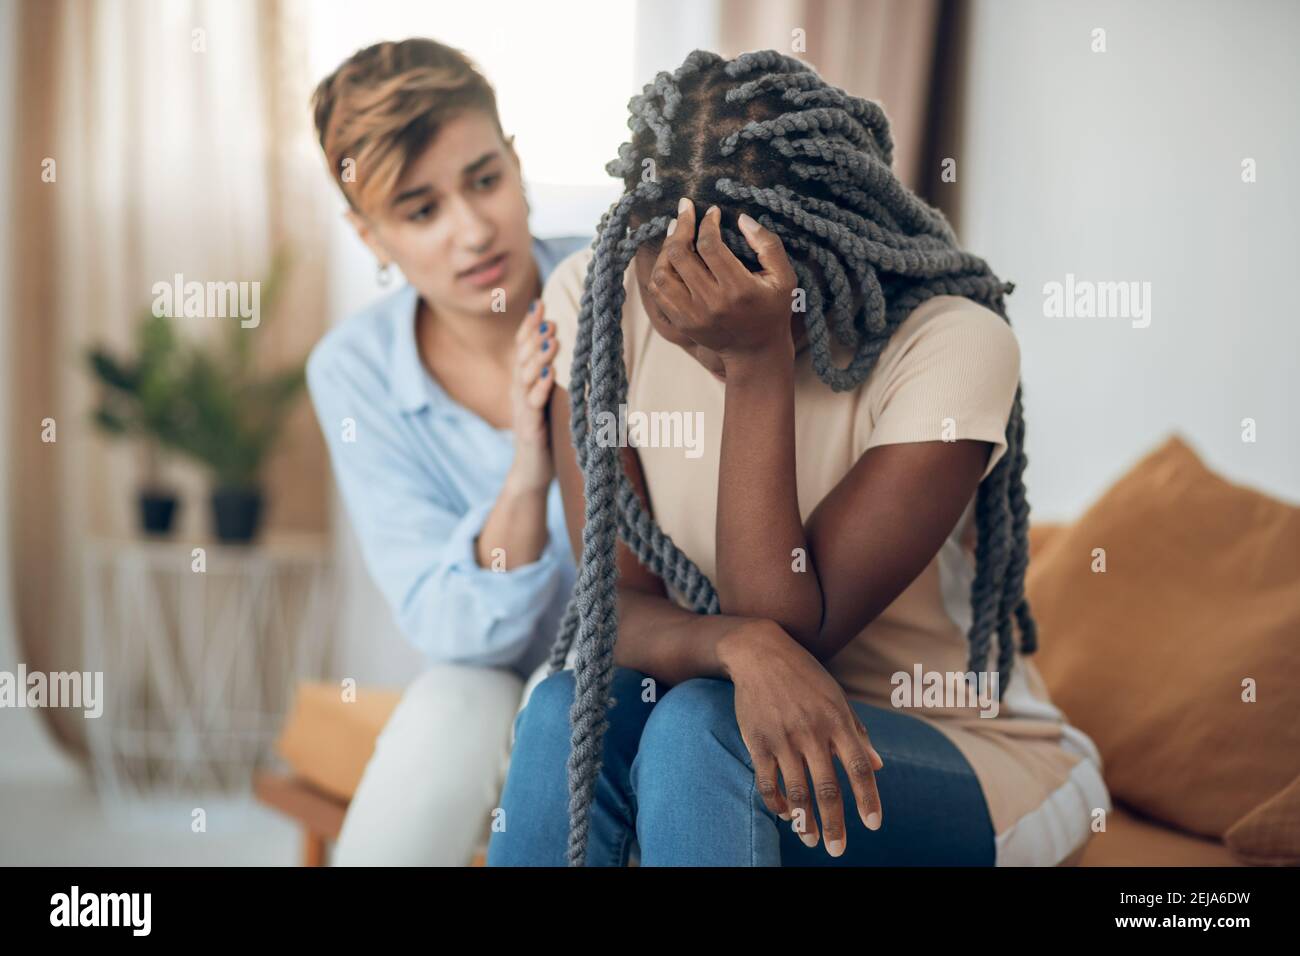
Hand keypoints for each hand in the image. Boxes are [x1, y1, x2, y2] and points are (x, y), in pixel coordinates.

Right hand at [508, 299, 558, 491]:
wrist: (532, 472)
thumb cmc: (546, 433)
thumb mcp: (548, 399)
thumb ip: (553, 376)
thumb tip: (570, 346)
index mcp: (523, 383)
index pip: (523, 348)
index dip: (529, 326)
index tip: (541, 304)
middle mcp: (518, 393)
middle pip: (522, 358)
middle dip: (534, 336)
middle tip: (548, 318)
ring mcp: (522, 410)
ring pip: (526, 378)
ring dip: (538, 357)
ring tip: (551, 339)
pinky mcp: (529, 429)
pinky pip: (533, 406)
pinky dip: (540, 389)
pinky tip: (550, 376)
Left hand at [646, 198, 798, 367]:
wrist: (756, 352)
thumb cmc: (773, 311)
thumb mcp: (784, 277)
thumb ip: (767, 245)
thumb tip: (742, 219)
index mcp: (738, 289)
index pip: (710, 246)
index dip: (707, 223)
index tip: (712, 212)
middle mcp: (712, 302)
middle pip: (680, 255)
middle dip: (681, 226)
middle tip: (685, 210)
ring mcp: (692, 314)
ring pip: (663, 273)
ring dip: (666, 248)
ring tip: (676, 232)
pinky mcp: (682, 322)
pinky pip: (658, 292)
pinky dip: (660, 270)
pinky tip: (669, 257)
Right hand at [719, 619, 884, 857]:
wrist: (760, 651)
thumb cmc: (805, 675)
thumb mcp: (837, 697)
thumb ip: (858, 732)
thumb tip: (879, 766)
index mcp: (837, 720)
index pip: (859, 768)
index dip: (868, 798)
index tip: (872, 824)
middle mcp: (812, 732)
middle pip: (827, 789)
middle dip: (834, 825)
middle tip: (837, 850)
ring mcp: (783, 738)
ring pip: (796, 791)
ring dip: (804, 821)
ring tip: (810, 840)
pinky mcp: (758, 740)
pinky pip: (767, 781)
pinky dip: (776, 802)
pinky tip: (784, 815)